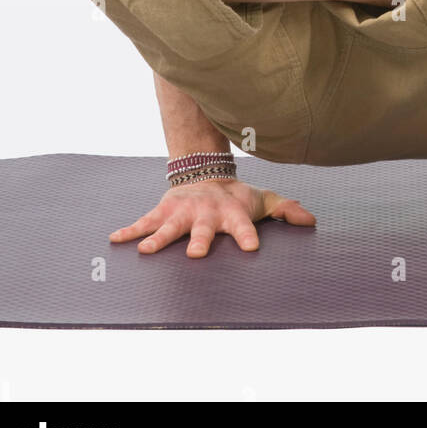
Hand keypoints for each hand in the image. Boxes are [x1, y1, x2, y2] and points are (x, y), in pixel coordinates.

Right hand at [109, 178, 315, 257]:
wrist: (206, 173)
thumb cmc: (237, 197)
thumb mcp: (263, 201)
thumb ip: (287, 211)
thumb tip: (311, 221)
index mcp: (232, 215)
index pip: (243, 226)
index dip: (248, 236)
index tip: (252, 248)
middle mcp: (206, 214)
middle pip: (203, 230)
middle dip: (199, 241)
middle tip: (195, 254)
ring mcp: (182, 213)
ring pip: (170, 227)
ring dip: (158, 239)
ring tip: (147, 252)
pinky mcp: (163, 211)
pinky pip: (144, 222)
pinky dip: (130, 231)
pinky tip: (115, 240)